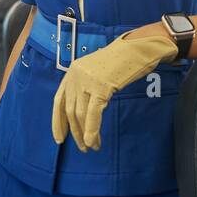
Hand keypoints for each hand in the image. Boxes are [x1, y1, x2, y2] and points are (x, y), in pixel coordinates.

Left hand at [50, 27, 177, 151]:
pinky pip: (93, 113)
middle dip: (75, 132)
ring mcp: (88, 80)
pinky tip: (94, 141)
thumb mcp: (97, 72)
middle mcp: (75, 75)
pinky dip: (92, 130)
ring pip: (80, 114)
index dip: (58, 122)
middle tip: (83, 147)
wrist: (138, 48)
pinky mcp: (101, 86)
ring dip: (85, 134)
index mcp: (72, 72)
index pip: (59, 101)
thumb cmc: (122, 61)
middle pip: (70, 111)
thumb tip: (81, 114)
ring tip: (93, 146)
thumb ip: (86, 87)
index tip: (60, 139)